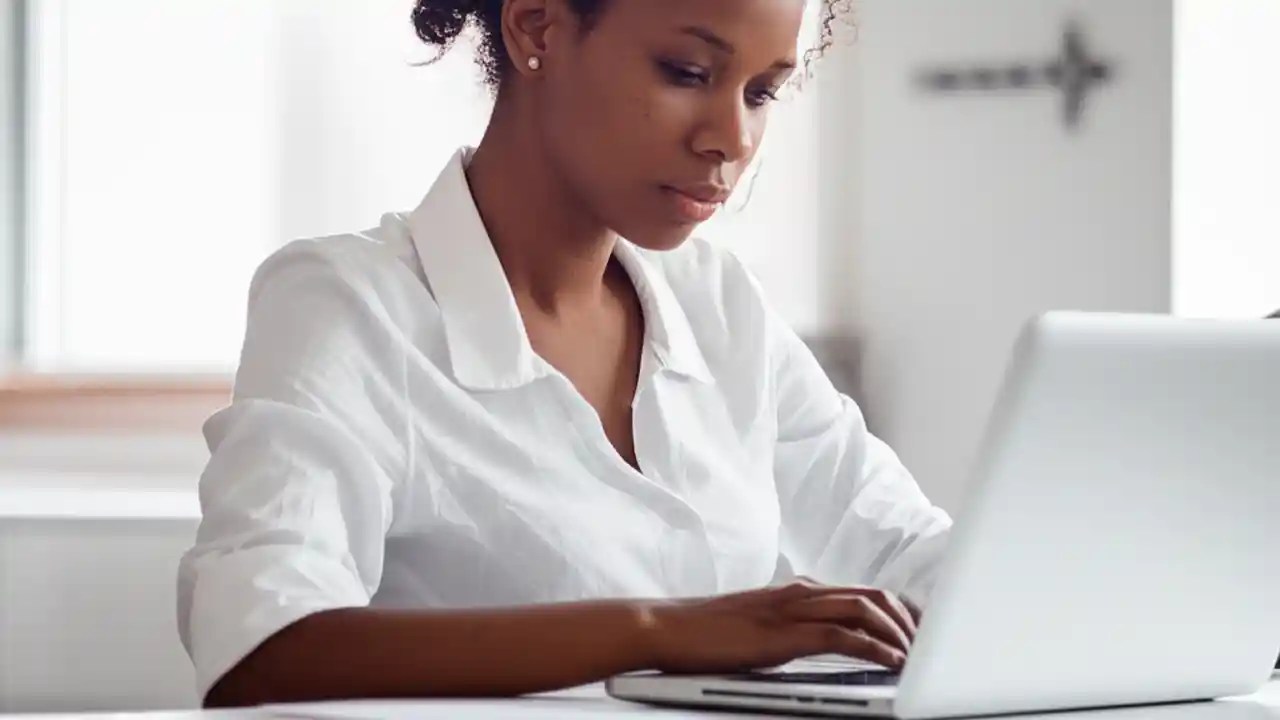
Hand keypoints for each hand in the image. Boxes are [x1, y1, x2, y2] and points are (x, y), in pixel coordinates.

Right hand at [641, 578, 918, 674]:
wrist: (666, 627)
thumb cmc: (706, 633)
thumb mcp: (760, 626)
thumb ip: (793, 628)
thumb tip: (825, 642)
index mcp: (798, 590)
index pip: (863, 592)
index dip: (900, 611)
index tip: (920, 633)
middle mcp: (801, 592)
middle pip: (875, 596)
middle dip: (910, 621)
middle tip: (929, 649)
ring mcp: (793, 609)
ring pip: (866, 610)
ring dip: (900, 634)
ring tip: (918, 659)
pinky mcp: (784, 633)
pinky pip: (843, 636)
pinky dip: (875, 648)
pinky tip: (891, 664)